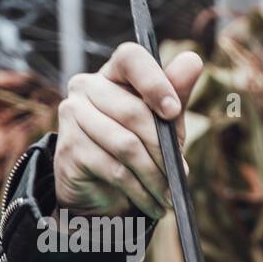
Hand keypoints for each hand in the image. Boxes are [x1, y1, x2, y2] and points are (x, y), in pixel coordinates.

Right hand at [54, 42, 202, 219]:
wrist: (102, 189)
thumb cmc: (139, 146)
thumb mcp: (164, 122)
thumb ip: (176, 93)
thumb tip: (193, 60)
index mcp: (114, 73)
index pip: (131, 57)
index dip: (154, 82)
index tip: (174, 111)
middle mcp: (87, 86)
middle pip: (134, 112)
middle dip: (163, 149)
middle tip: (181, 175)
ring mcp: (72, 114)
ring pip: (126, 145)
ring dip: (155, 176)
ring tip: (169, 195)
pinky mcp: (69, 147)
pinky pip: (114, 169)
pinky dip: (140, 191)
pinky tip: (152, 204)